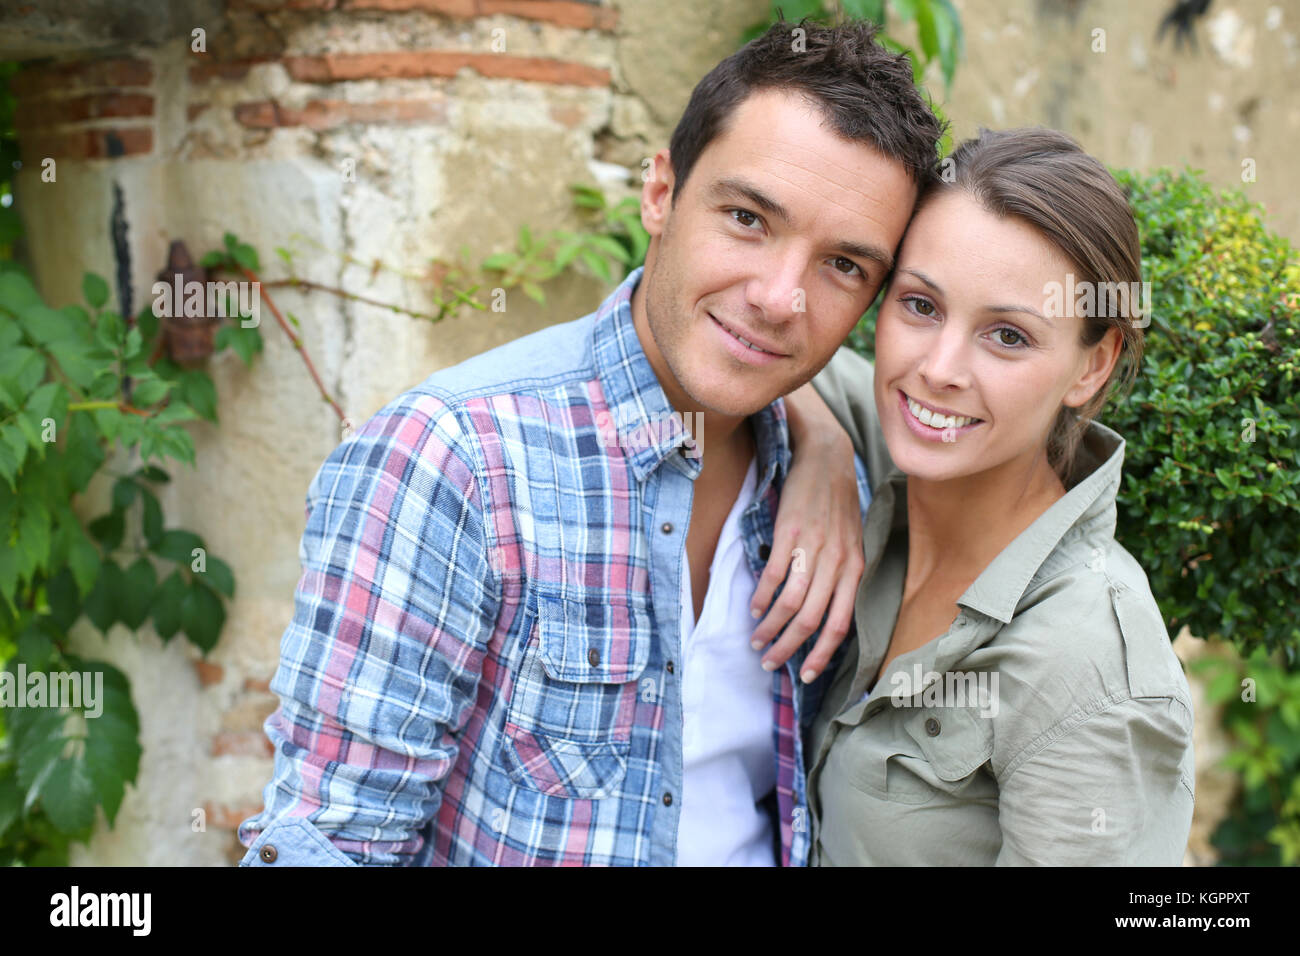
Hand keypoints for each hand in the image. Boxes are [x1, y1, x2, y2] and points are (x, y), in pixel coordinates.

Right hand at [752, 383, 864, 682]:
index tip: (805, 675)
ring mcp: (814, 548)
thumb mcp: (851, 542)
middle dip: (789, 647)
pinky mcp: (790, 533)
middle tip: (769, 662)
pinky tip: (753, 607)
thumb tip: (824, 615)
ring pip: (792, 603)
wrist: (827, 457)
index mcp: (855, 568)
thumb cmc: (837, 504)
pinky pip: (775, 575)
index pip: (841, 624)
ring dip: (771, 627)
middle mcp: (838, 562)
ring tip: (756, 638)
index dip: (822, 654)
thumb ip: (841, 576)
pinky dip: (762, 597)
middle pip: (813, 621)